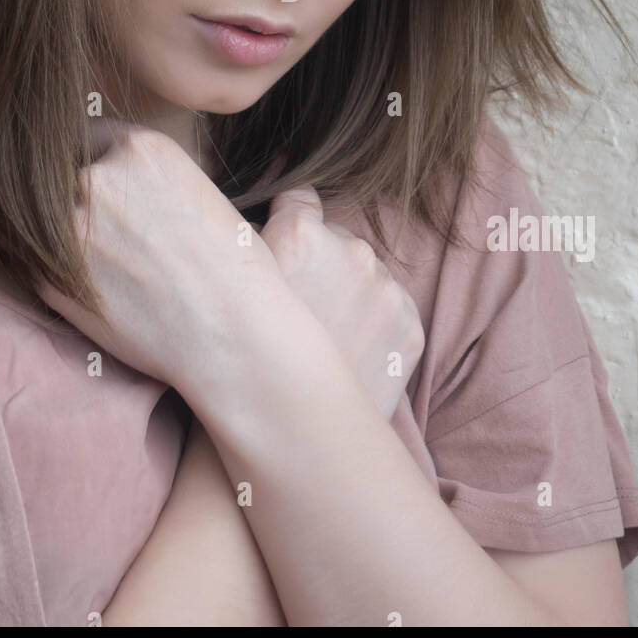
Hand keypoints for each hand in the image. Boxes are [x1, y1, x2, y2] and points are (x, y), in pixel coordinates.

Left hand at [34, 123, 284, 396]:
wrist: (229, 333)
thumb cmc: (233, 267)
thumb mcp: (200, 189)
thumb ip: (150, 171)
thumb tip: (132, 165)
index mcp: (139, 148)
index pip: (88, 134)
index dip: (92, 159)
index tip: (99, 184)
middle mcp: (97, 178)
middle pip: (61, 172)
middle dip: (74, 195)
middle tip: (102, 231)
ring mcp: (67, 226)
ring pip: (40, 214)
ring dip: (58, 230)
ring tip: (98, 260)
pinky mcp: (48, 274)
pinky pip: (32, 256)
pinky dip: (49, 266)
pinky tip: (90, 284)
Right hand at [255, 186, 424, 419]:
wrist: (284, 442)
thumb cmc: (238, 367)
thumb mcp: (228, 289)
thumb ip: (247, 243)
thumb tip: (260, 219)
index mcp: (300, 233)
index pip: (300, 196)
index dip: (287, 218)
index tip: (283, 239)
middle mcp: (350, 251)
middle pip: (337, 239)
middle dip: (322, 263)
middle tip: (300, 306)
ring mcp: (385, 289)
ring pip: (366, 274)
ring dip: (350, 292)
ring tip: (324, 335)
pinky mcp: (409, 325)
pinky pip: (391, 307)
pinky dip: (374, 323)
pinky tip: (347, 351)